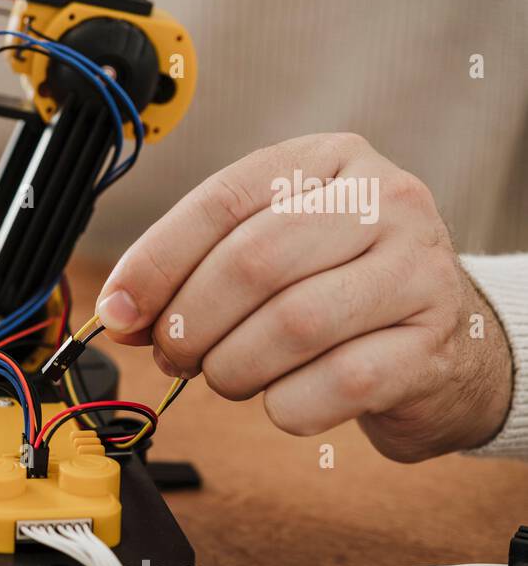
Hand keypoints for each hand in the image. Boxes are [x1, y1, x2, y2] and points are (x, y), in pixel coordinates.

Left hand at [95, 132, 511, 461]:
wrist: (448, 345)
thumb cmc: (339, 293)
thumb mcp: (267, 256)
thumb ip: (192, 273)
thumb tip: (119, 312)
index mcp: (327, 161)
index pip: (221, 202)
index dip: (155, 262)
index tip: (117, 310)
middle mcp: (384, 200)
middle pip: (252, 262)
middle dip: (190, 323)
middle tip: (172, 356)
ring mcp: (419, 270)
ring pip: (292, 324)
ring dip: (233, 368)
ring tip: (226, 377)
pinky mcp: (433, 344)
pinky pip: (337, 382)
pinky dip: (286, 404)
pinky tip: (282, 400)